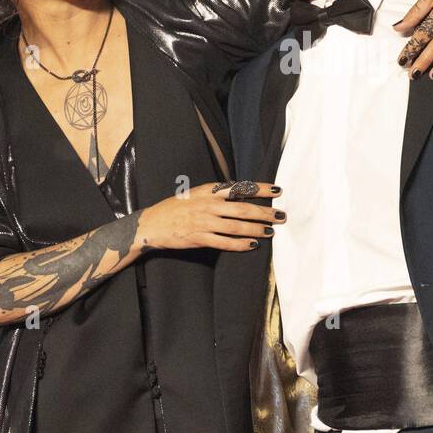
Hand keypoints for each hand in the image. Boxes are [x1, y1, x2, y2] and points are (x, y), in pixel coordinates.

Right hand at [136, 181, 284, 252]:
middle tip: (281, 215)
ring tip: (271, 231)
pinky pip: (225, 242)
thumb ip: (216, 193)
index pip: (240, 187)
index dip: (261, 188)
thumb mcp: (196, 194)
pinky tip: (253, 245)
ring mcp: (204, 222)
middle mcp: (208, 205)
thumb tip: (241, 192)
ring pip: (237, 226)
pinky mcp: (199, 238)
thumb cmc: (175, 208)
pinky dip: (241, 244)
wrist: (151, 224)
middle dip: (265, 212)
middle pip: (244, 208)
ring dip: (257, 229)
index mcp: (208, 191)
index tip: (278, 190)